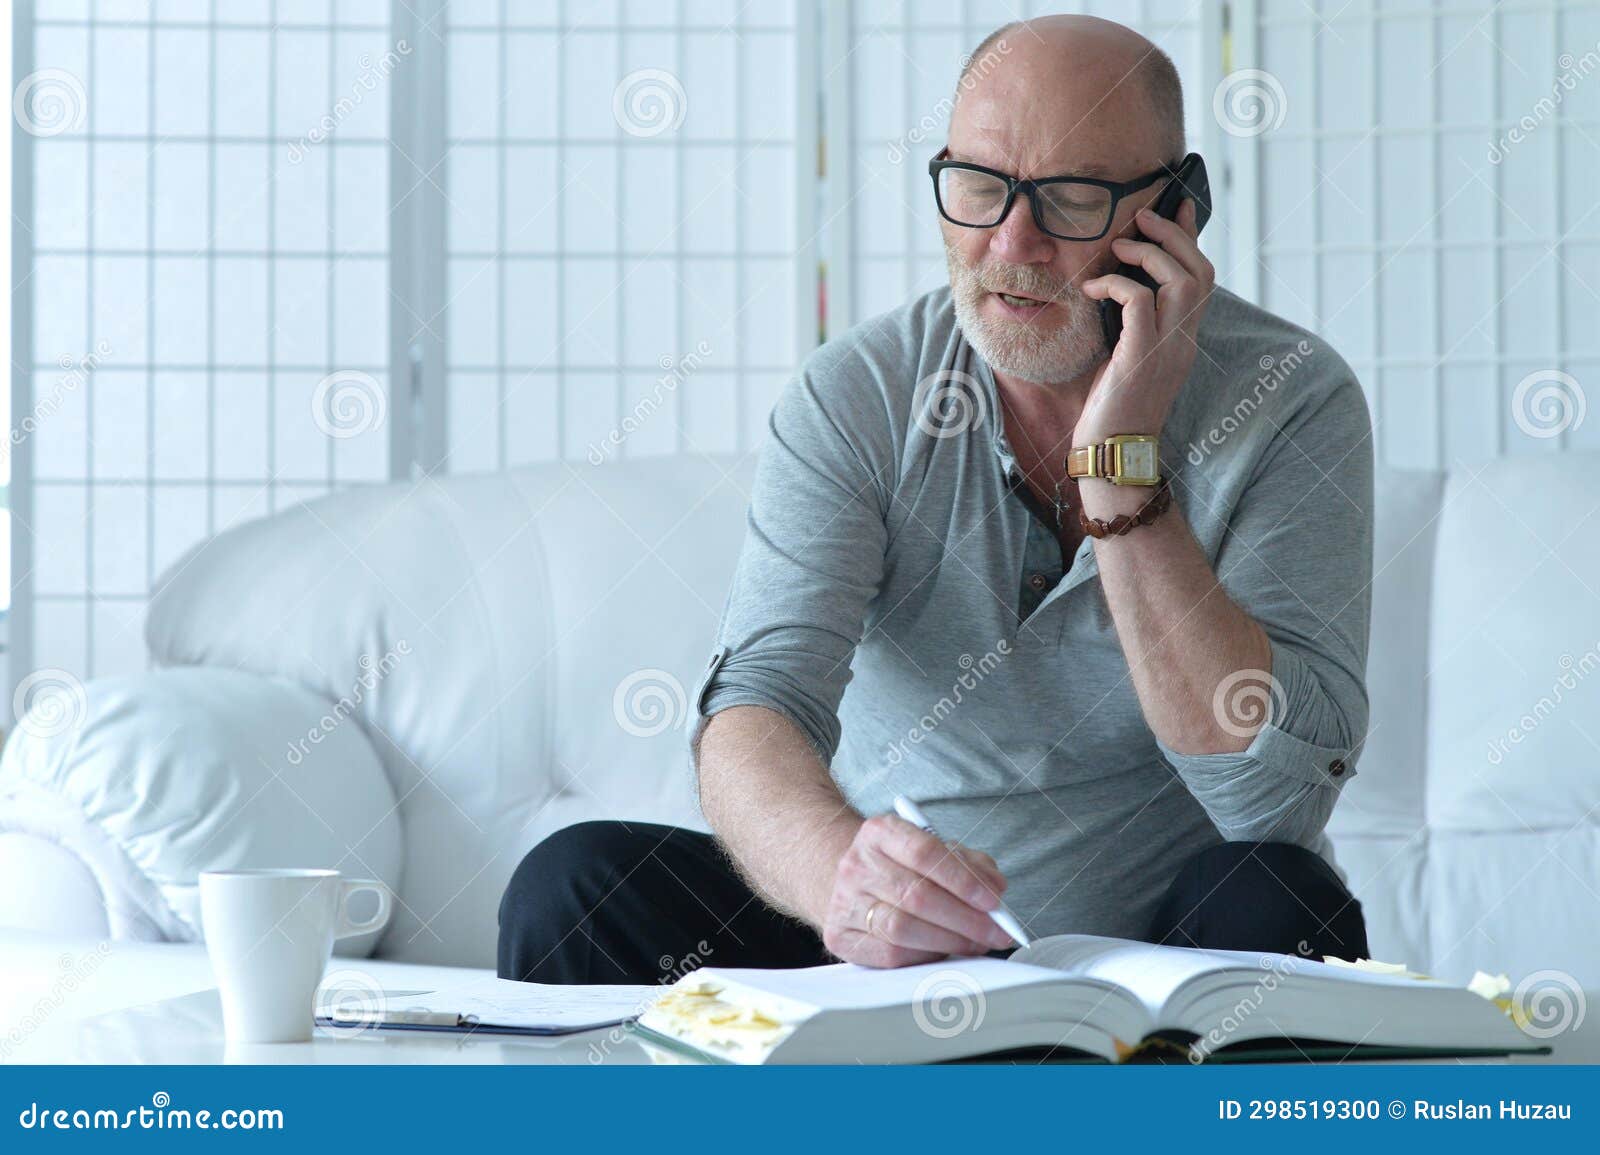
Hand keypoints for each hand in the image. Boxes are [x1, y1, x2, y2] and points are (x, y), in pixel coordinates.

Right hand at [820, 814, 1015, 967]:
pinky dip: (924, 957)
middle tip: (996, 932)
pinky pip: (889, 955)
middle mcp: (856, 864)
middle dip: (965, 918)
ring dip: (949, 941)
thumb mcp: (937, 851)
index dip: (962, 879)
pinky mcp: (840, 935)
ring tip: (976, 943)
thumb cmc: (904, 867)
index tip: (993, 900)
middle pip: (915, 894)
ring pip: (901, 927)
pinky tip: (944, 951)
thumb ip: (970, 865)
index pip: (923, 852)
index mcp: (880, 832)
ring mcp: (844, 901)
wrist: (855, 883)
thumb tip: (995, 889)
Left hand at [1076, 197, 1213, 445]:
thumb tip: (1120, 290)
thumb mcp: (1126, 357)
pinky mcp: (1140, 359)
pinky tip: (1093, 290)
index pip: (1202, 279)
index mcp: (1183, 340)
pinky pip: (1137, 303)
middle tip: (1142, 219)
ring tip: (1120, 248)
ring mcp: (1166, 351)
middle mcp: (1183, 342)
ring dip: (1150, 254)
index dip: (1191, 238)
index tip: (1177, 204)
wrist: (1109, 454)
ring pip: (1181, 282)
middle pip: (1199, 272)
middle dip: (1173, 235)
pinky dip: (1116, 285)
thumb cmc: (1111, 410)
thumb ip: (1132, 325)